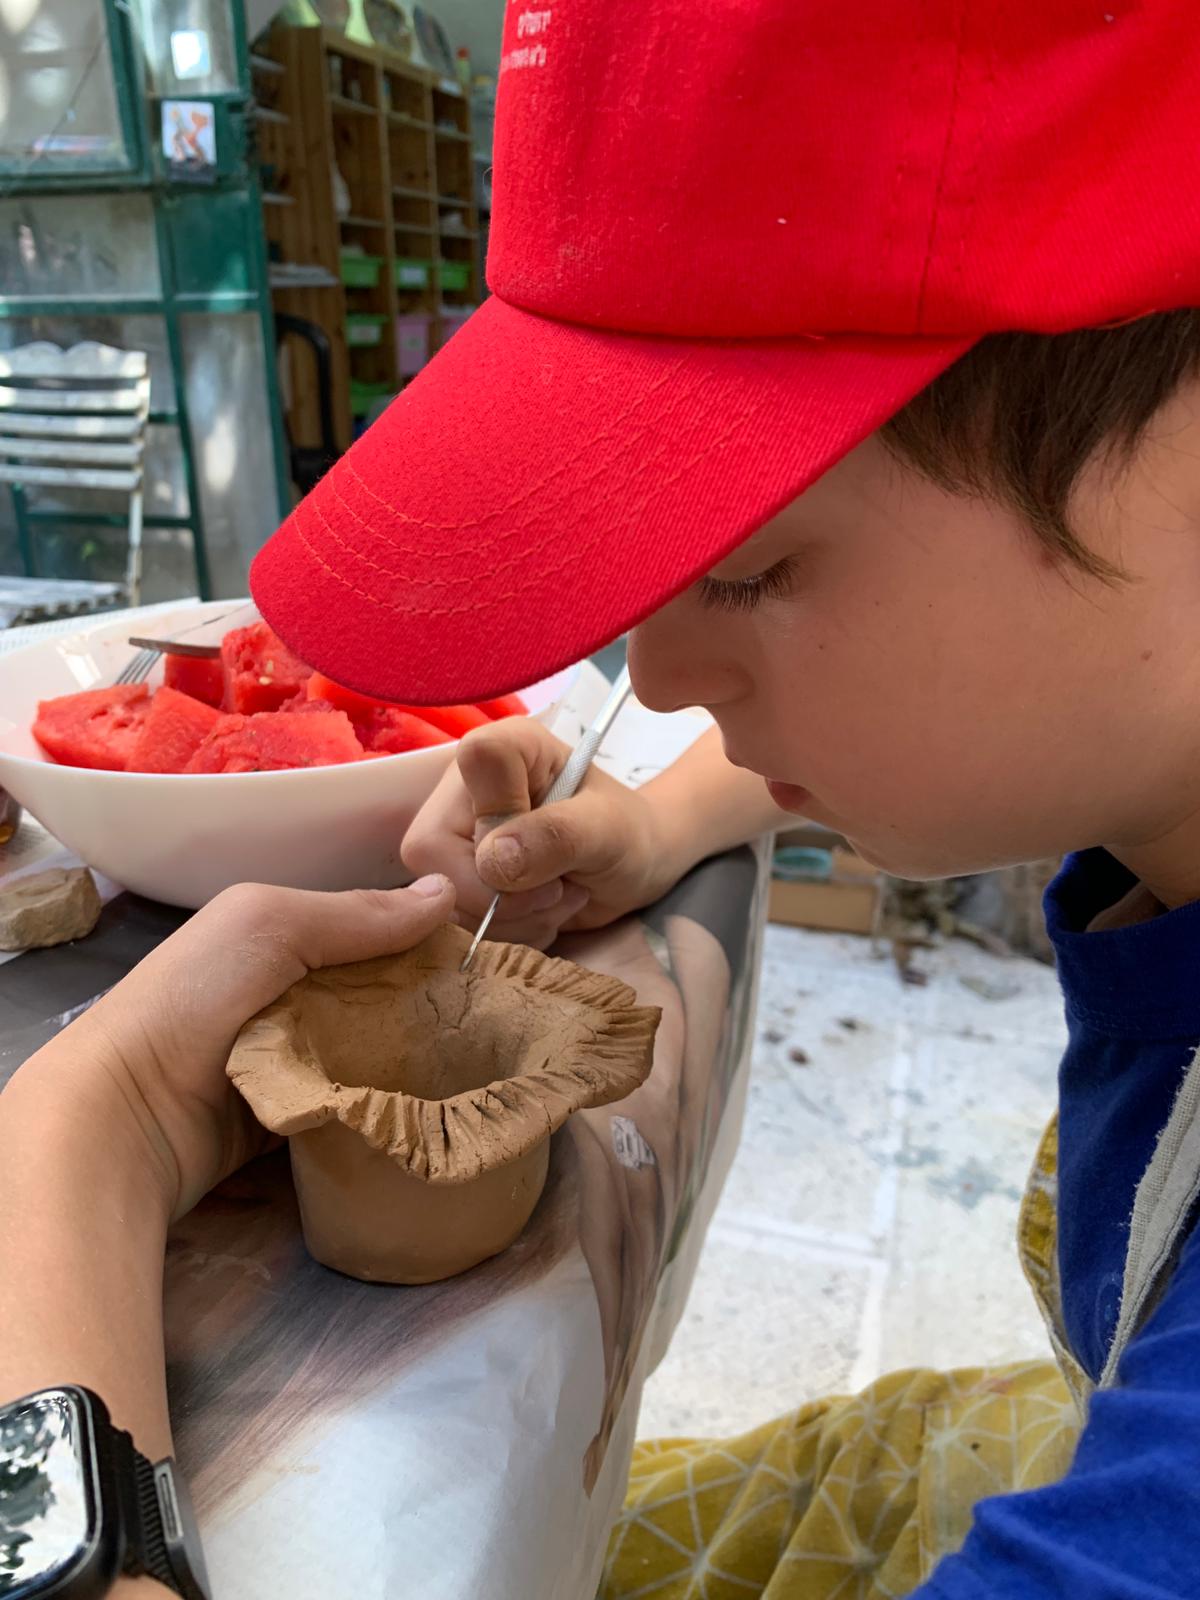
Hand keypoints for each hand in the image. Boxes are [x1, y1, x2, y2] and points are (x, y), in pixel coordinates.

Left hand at [19, 876, 454, 1220]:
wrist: (124, 1118)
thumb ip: (356, 913)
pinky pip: (355, 1102)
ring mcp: (288, 1059)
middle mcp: (283, 994)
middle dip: (429, 1001)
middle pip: (378, 993)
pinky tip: (436, 1102)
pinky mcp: (293, 1117)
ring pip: (373, 1050)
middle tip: (496, 1015)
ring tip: (482, 1060)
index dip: (423, 938)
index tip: (485, 955)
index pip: (369, 930)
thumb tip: (447, 892)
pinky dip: (387, 1100)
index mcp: (273, 936)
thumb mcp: (270, 927)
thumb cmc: (193, 1001)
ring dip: (415, 1055)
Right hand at [402, 718, 681, 948]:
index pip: (476, 759)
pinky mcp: (453, 879)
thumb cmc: (625, 832)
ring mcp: (452, 836)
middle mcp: (464, 787)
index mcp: (508, 746)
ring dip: (511, 919)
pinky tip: (538, 914)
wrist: (630, 867)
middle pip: (431, 849)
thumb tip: (493, 861)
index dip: (501, 816)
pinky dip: (504, 933)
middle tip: (558, 890)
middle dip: (503, 895)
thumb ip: (558, 835)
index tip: (546, 844)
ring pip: (443, 899)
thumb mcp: (607, 830)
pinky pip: (454, 924)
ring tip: (556, 899)